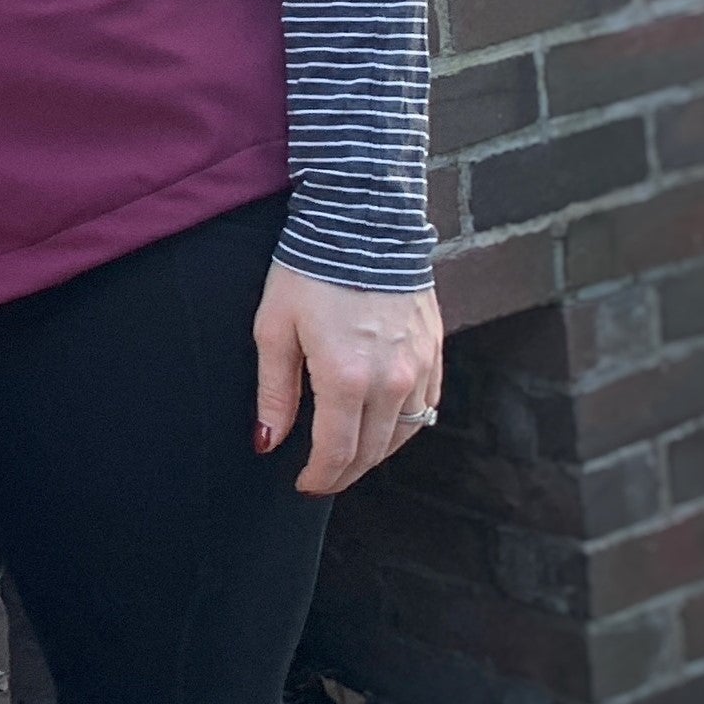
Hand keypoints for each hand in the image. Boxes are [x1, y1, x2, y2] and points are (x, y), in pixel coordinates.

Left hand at [254, 264, 442, 496]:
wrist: (362, 219)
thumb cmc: (310, 270)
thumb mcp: (274, 329)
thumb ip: (274, 392)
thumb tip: (268, 442)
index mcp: (347, 379)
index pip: (337, 453)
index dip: (320, 478)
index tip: (303, 485)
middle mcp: (391, 380)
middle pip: (372, 451)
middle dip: (345, 472)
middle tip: (323, 476)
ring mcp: (420, 365)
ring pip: (405, 433)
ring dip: (376, 452)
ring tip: (349, 453)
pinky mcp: (435, 348)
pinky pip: (427, 404)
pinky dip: (406, 423)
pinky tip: (384, 421)